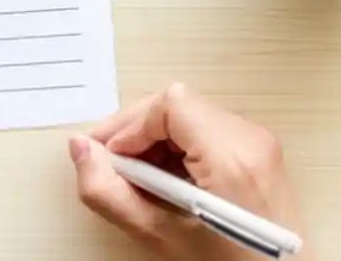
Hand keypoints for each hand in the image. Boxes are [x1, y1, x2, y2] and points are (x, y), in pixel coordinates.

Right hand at [68, 83, 312, 260]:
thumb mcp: (162, 237)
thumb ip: (111, 194)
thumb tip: (81, 150)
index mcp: (230, 158)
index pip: (170, 104)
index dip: (131, 125)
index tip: (113, 156)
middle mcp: (250, 139)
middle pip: (178, 104)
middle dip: (138, 130)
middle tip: (114, 163)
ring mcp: (259, 142)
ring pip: (191, 114)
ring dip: (157, 139)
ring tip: (141, 179)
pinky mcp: (259, 149)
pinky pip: (208, 128)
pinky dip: (179, 146)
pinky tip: (167, 180)